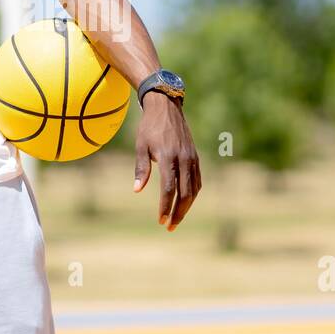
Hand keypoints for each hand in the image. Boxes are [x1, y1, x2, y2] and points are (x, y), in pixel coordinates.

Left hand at [132, 91, 201, 231]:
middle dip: (178, 213)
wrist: (166, 107)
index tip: (160, 220)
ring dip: (186, 207)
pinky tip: (185, 202)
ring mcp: (192, 158)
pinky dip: (192, 194)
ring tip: (176, 219)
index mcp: (168, 157)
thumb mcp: (140, 146)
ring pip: (194, 189)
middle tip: (169, 226)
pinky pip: (197, 181)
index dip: (165, 207)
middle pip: (185, 193)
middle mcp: (183, 159)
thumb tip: (137, 190)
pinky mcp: (195, 157)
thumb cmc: (149, 127)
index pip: (169, 189)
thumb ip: (141, 169)